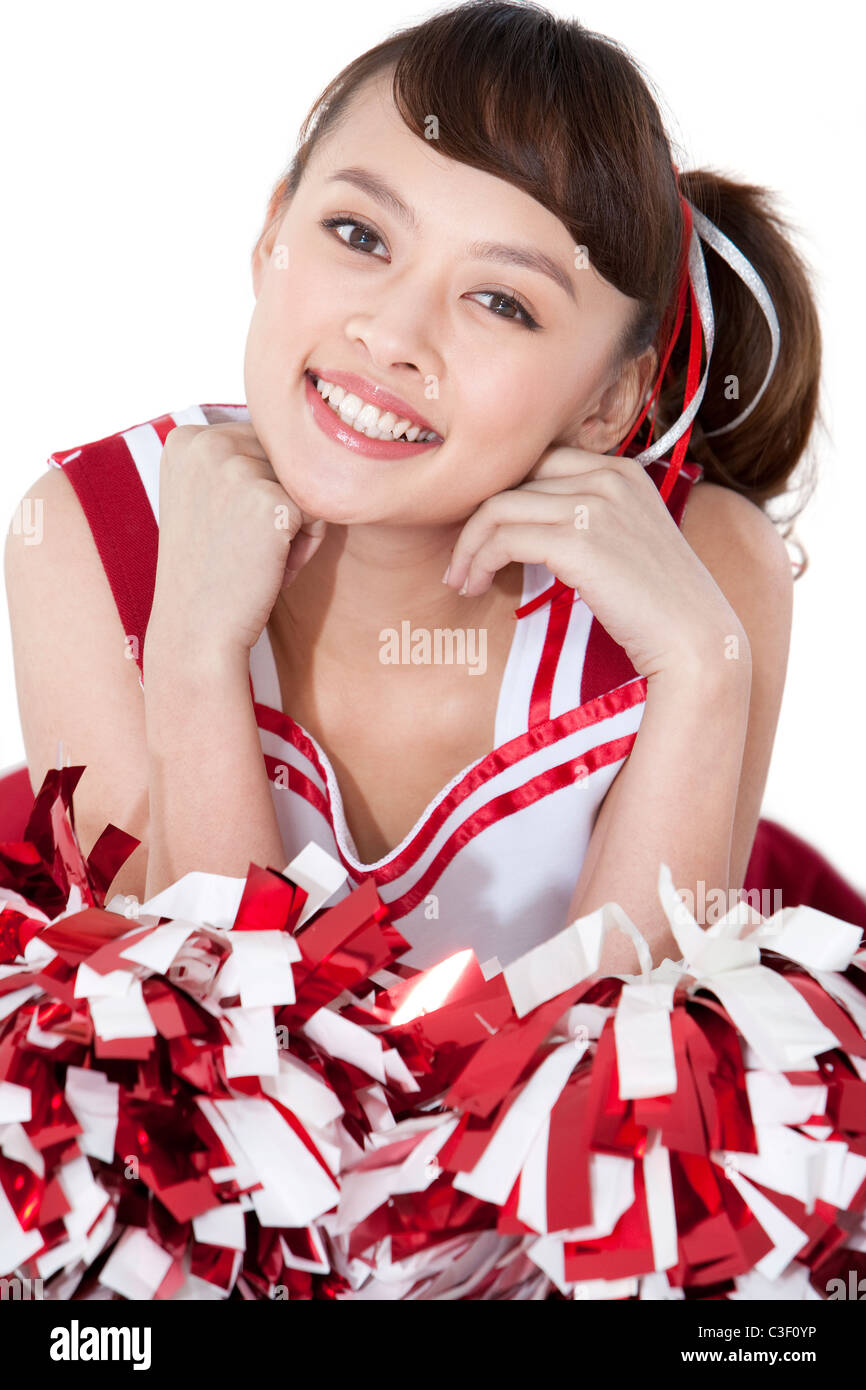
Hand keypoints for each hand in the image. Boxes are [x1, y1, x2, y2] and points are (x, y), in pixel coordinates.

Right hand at [150, 421, 325, 656]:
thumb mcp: (206, 497)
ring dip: (295, 526)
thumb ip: (235, 457)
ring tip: (253, 558)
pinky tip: (270, 568)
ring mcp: (237, 469)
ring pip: (306, 483)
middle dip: (279, 505)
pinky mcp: (271, 501)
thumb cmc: (211, 571)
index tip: (224, 527)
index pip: (261, 443)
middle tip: (241, 547)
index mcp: (185, 437)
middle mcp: (206, 442)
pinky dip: (306, 546)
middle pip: (286, 459)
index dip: (255, 491)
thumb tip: (302, 423)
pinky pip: (321, 512)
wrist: (196, 631)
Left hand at [442, 444, 740, 680]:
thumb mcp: (625, 542)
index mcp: (622, 470)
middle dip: (476, 519)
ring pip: (498, 507)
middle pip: (513, 479)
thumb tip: (522, 526)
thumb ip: (585, 520)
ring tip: (462, 579)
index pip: (537, 464)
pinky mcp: (578, 540)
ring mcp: (594, 505)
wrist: (696, 641)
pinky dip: (478, 561)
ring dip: (469, 545)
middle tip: (461, 561)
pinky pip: (504, 537)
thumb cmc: (658, 607)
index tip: (484, 537)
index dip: (501, 496)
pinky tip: (474, 585)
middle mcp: (608, 476)